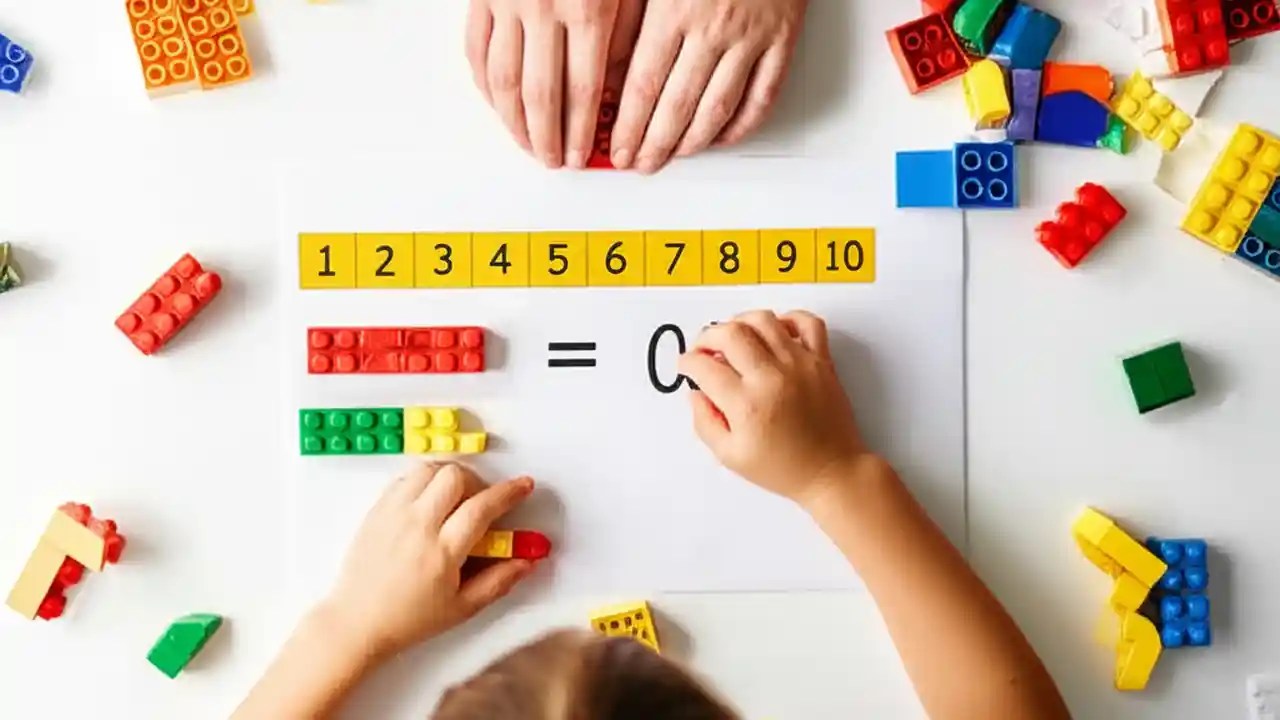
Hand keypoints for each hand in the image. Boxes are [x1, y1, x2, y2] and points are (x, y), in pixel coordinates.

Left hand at [321, 464, 539, 656]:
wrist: (356, 621)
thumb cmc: (410, 619)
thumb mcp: (462, 608)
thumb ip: (499, 581)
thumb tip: (529, 560)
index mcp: (442, 553)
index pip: (481, 508)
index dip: (508, 492)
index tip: (524, 485)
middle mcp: (417, 526)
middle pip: (454, 477)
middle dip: (477, 482)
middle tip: (481, 500)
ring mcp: (393, 514)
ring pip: (429, 469)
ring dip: (449, 476)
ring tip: (454, 499)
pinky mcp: (376, 511)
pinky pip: (405, 478)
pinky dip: (424, 481)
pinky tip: (429, 501)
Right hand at [467, 0, 631, 168]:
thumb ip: (623, 34)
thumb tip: (617, 92)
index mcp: (586, 7)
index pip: (582, 90)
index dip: (579, 131)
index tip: (580, 156)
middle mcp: (542, 7)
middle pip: (540, 94)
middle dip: (546, 137)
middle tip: (552, 159)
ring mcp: (507, 2)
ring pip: (503, 79)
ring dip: (513, 121)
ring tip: (526, 142)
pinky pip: (476, 50)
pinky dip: (486, 85)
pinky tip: (499, 105)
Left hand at [610, 0, 807, 173]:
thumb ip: (626, 16)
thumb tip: (604, 69)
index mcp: (674, 8)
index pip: (642, 86)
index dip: (627, 127)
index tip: (615, 149)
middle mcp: (714, 27)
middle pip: (677, 106)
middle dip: (653, 145)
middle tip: (638, 163)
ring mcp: (753, 37)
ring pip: (718, 109)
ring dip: (691, 143)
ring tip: (672, 157)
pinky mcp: (784, 38)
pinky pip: (763, 96)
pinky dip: (741, 125)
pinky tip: (721, 137)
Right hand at [677, 310, 866, 508]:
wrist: (831, 472)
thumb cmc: (784, 468)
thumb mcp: (730, 456)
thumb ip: (704, 422)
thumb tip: (696, 393)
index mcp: (746, 405)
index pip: (704, 367)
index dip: (688, 363)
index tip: (688, 366)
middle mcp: (772, 378)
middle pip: (729, 333)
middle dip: (707, 337)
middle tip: (704, 349)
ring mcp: (799, 365)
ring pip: (762, 320)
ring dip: (740, 322)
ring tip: (734, 337)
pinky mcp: (821, 361)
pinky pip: (807, 322)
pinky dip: (788, 318)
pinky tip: (775, 332)